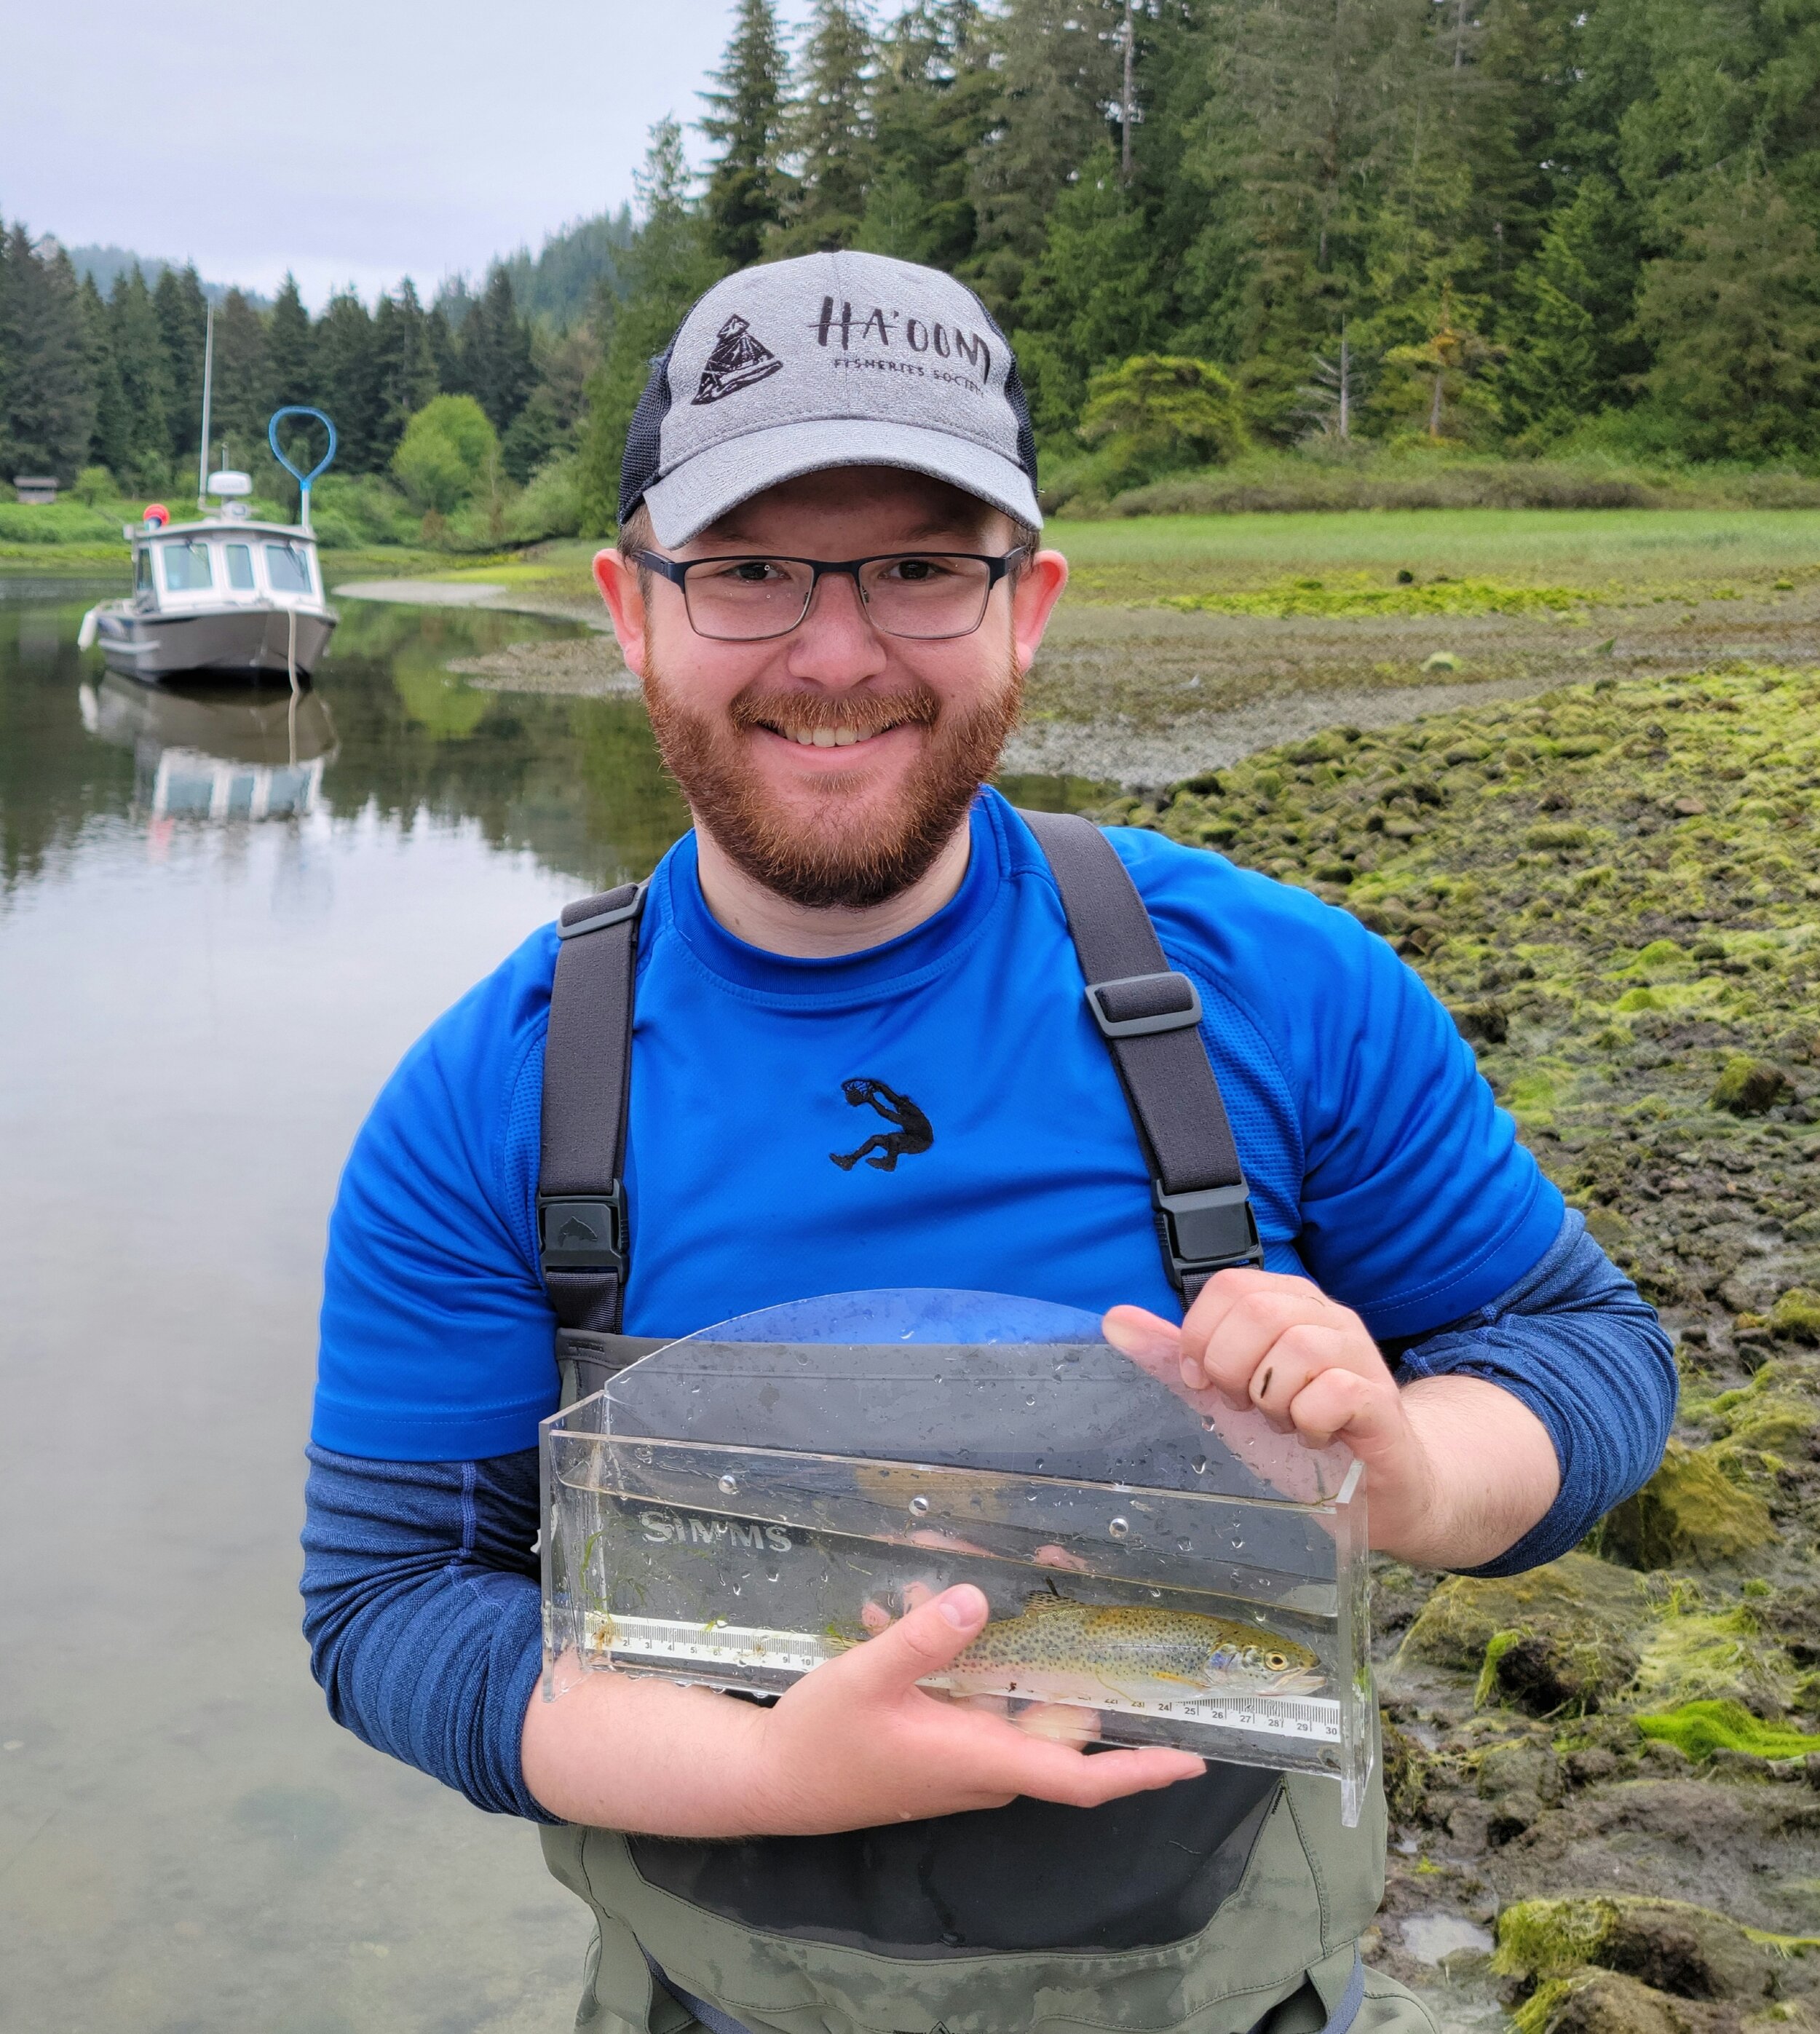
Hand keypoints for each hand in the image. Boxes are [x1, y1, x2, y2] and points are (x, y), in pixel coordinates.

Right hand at [740, 1585, 1201, 1833]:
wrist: (771, 1781)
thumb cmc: (822, 1742)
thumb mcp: (865, 1679)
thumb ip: (922, 1638)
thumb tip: (976, 1597)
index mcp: (980, 1759)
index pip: (1079, 1777)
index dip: (1139, 1770)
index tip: (1192, 1757)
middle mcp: (983, 1767)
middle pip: (1052, 1719)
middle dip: (1065, 1659)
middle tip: (1069, 1588)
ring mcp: (961, 1762)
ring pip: (1006, 1700)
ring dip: (993, 1648)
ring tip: (938, 1588)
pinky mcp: (939, 1750)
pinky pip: (970, 1700)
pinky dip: (953, 1660)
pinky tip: (899, 1614)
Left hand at [1102, 1270, 1557, 1567]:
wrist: (1379, 1487)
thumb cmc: (1298, 1431)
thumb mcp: (1228, 1392)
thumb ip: (1176, 1357)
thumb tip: (1114, 1320)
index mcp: (1286, 1303)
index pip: (1229, 1286)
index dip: (1201, 1335)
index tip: (1203, 1382)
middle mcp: (1326, 1317)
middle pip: (1259, 1311)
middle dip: (1233, 1369)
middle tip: (1244, 1407)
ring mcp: (1359, 1355)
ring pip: (1298, 1347)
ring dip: (1273, 1399)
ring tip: (1282, 1423)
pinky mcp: (1380, 1400)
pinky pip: (1335, 1391)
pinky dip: (1309, 1422)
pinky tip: (1312, 1439)